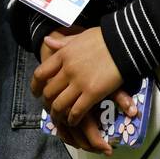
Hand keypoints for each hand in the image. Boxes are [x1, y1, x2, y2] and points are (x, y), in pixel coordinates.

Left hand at [31, 28, 132, 152]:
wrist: (124, 42)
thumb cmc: (103, 38)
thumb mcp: (79, 37)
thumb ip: (62, 42)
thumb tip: (46, 40)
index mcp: (63, 55)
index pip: (40, 73)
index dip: (36, 85)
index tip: (36, 93)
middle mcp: (67, 69)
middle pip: (49, 92)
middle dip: (48, 102)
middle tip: (50, 108)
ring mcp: (79, 82)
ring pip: (60, 105)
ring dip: (58, 114)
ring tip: (61, 118)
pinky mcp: (92, 93)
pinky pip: (77, 111)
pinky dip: (73, 119)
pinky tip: (74, 120)